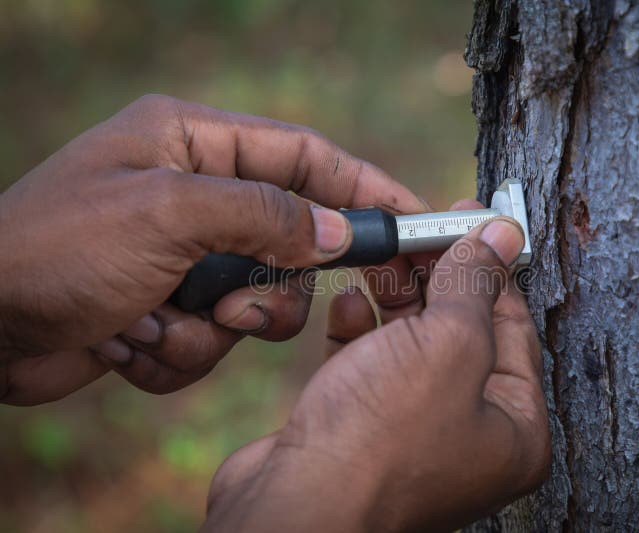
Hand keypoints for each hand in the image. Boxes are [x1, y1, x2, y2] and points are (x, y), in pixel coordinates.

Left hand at [0, 95, 424, 403]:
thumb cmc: (55, 248)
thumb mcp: (169, 213)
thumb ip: (267, 214)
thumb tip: (341, 232)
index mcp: (192, 145)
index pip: (304, 156)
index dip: (361, 185)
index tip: (408, 218)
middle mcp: (193, 196)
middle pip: (288, 240)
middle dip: (270, 287)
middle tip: (240, 309)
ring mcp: (181, 257)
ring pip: (255, 301)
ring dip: (213, 328)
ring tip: (160, 324)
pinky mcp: (166, 308)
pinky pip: (211, 340)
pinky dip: (174, 353)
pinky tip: (122, 343)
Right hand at [205, 210, 550, 531]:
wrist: (293, 508)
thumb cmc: (381, 438)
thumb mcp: (448, 343)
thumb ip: (476, 284)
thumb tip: (504, 233)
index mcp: (513, 425)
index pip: (513, 323)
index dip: (490, 263)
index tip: (468, 214)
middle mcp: (469, 432)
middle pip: (461, 329)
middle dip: (436, 273)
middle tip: (415, 225)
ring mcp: (413, 431)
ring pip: (411, 342)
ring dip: (394, 295)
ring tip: (378, 253)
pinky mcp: (362, 426)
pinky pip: (371, 364)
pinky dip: (361, 330)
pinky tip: (348, 306)